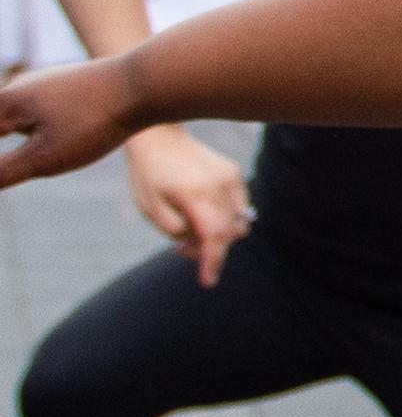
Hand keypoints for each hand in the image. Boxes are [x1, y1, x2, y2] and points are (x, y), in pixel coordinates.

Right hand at [0, 57, 150, 192]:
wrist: (147, 82)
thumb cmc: (95, 121)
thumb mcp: (46, 156)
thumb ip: (3, 171)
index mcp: (5, 103)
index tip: (1, 173)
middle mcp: (20, 89)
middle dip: (4, 148)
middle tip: (15, 167)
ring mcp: (45, 85)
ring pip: (10, 111)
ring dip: (9, 128)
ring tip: (22, 140)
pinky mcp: (69, 89)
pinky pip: (33, 109)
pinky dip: (21, 124)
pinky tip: (29, 130)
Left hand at [118, 124, 248, 284]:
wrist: (158, 135)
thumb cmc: (148, 174)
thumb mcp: (149, 207)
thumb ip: (175, 231)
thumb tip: (199, 246)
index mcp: (192, 195)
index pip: (212, 236)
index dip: (212, 261)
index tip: (207, 281)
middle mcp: (217, 186)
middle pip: (227, 233)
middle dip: (208, 248)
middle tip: (182, 247)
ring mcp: (229, 178)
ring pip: (237, 222)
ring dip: (219, 233)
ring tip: (192, 228)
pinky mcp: (233, 173)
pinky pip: (238, 207)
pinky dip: (224, 216)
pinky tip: (202, 210)